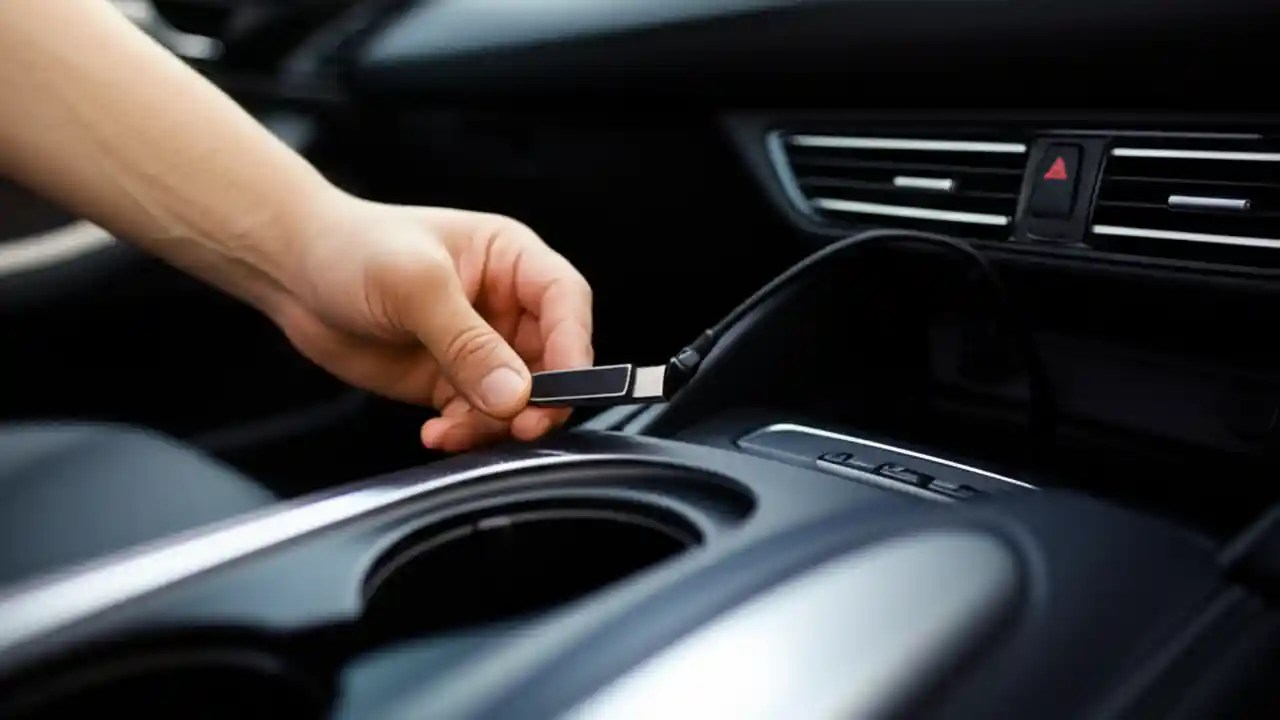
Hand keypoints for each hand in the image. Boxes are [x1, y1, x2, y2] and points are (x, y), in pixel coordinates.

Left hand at [268, 194, 592, 451]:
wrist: (292, 272)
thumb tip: (515, 393)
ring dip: (496, 423)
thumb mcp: (414, 286)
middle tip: (519, 425)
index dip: (573, 346)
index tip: (566, 387)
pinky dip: (466, 432)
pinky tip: (436, 431)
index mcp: (511, 259)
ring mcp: (480, 346)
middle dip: (539, 398)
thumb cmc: (352, 248)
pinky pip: (479, 417)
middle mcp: (505, 304)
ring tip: (454, 428)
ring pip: (518, 398)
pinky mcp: (451, 380)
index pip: (565, 302)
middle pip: (552, 359)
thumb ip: (467, 342)